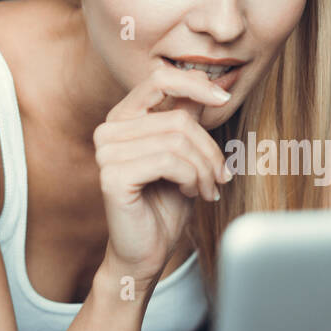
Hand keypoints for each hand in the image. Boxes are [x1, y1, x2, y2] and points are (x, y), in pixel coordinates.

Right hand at [93, 62, 233, 288]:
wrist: (147, 251)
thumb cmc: (166, 203)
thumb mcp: (185, 153)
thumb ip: (188, 118)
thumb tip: (212, 83)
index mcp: (124, 117)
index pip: (160, 79)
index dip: (195, 84)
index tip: (223, 100)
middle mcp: (109, 130)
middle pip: (178, 118)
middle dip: (209, 150)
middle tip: (220, 177)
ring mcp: (106, 152)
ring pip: (177, 140)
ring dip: (204, 169)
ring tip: (207, 189)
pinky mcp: (112, 176)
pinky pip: (168, 162)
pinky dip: (191, 178)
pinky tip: (191, 193)